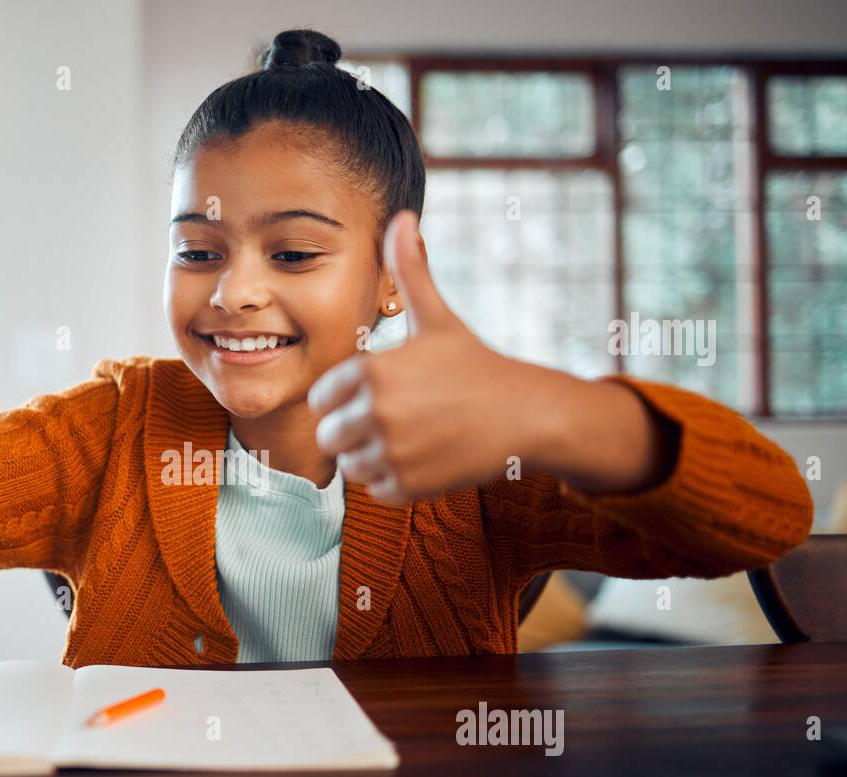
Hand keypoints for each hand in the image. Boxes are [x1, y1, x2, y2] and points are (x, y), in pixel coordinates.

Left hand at [308, 211, 552, 503]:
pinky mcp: (408, 485)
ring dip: (371, 457)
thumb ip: (409, 271)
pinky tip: (422, 459)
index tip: (379, 395)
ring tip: (408, 439)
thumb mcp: (436, 318)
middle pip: (330, 436)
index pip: (321, 399)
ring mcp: (391, 451)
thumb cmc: (475, 364)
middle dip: (354, 431)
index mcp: (371, 370)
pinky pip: (376, 490)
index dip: (345, 398)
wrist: (525, 414)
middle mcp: (375, 411)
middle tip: (395, 421)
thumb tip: (401, 216)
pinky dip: (393, 481)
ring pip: (350, 466)